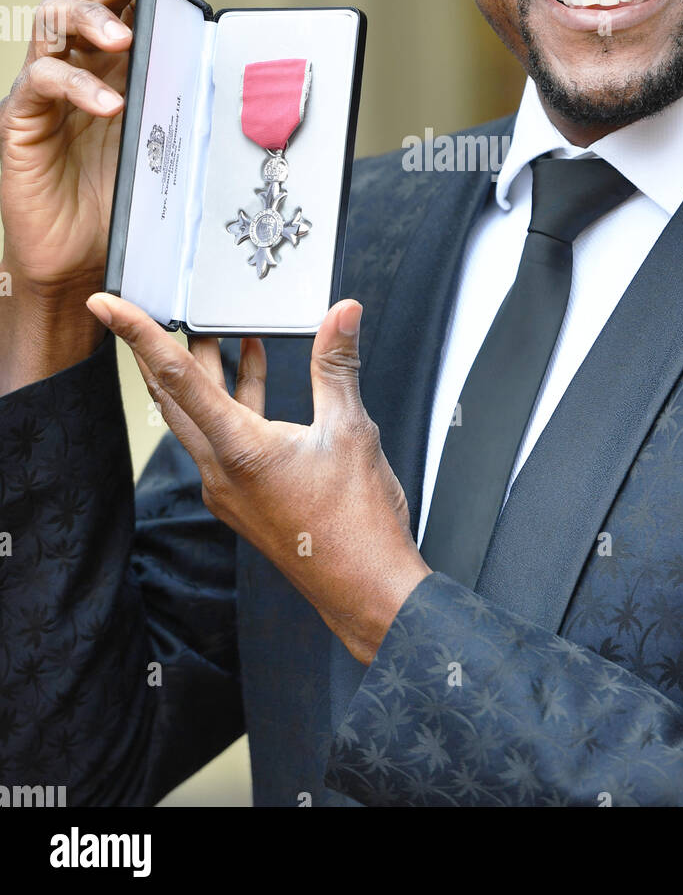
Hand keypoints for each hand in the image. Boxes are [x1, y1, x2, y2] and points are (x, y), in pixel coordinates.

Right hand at [0, 0, 192, 300]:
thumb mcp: (166, 148)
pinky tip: (108, 103)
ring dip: (91, 19)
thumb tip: (225, 74)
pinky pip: (40, 84)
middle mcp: (78, 73)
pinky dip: (76, 86)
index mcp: (114, 72)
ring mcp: (46, 94)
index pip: (124, 10)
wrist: (84, 262)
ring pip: (54, 26)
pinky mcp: (22, 122)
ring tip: (124, 38)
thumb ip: (181, 108)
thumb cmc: (123, 205)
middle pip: (86, 2)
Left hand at [84, 291, 431, 663]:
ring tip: (220, 335)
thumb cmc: (356, 524)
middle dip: (162, 349)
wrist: (365, 588)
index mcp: (239, 449)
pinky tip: (255, 382)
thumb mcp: (351, 430)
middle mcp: (221, 472)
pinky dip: (231, 404)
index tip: (106, 306)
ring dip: (203, 375)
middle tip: (159, 311)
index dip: (137, 335)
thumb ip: (337, 366)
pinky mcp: (243, 500)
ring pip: (197, 419)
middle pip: (172, 397)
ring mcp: (228, 489)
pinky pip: (220, 440)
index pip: (175, 377)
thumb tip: (342, 315)